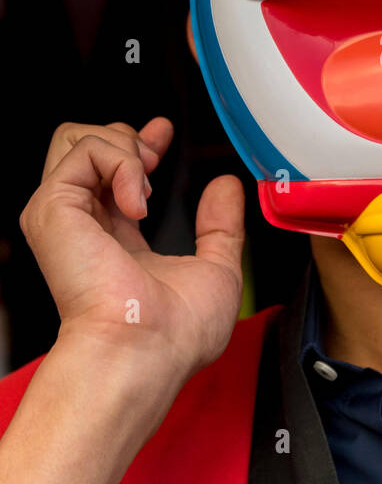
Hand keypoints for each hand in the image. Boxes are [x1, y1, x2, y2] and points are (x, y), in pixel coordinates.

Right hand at [19, 118, 244, 391]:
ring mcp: (63, 215)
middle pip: (83, 146)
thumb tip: (226, 187)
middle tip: (156, 163)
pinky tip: (139, 203)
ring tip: (146, 186)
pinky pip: (84, 150)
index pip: (112, 176)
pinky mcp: (53, 208)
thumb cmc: (174, 334)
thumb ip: (221, 225)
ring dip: (123, 147)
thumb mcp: (216, 268)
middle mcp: (82, 225)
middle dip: (126, 138)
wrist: (145, 350)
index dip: (136, 144)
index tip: (164, 133)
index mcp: (114, 240)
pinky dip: (122, 162)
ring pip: (75, 138)